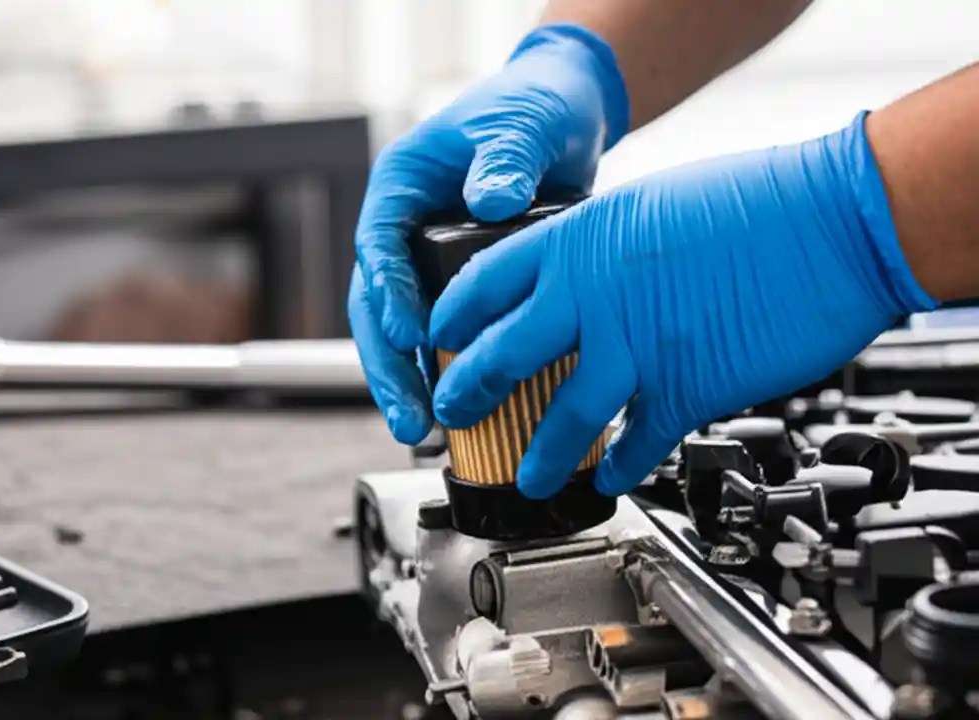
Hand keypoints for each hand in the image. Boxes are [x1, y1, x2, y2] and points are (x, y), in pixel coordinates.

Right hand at [349, 24, 628, 444]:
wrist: (570, 114)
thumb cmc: (535, 106)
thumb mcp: (522, 123)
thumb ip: (505, 157)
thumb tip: (492, 199)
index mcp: (402, 187)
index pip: (378, 245)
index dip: (387, 293)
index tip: (407, 334)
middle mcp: (406, 231)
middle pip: (377, 307)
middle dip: (388, 366)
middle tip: (409, 416)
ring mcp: (431, 263)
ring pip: (404, 333)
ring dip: (412, 383)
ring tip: (424, 434)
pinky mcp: (466, 288)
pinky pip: (450, 337)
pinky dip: (453, 374)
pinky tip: (470, 417)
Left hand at [430, 114, 936, 498]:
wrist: (832, 221)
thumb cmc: (755, 200)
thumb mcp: (649, 205)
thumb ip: (602, 249)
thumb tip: (578, 278)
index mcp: (579, 241)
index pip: (486, 283)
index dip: (452, 317)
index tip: (437, 339)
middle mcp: (594, 297)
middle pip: (503, 354)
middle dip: (469, 390)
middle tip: (453, 411)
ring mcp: (637, 348)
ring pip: (563, 416)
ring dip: (540, 454)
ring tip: (524, 478)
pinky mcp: (685, 389)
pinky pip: (638, 441)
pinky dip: (622, 465)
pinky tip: (611, 478)